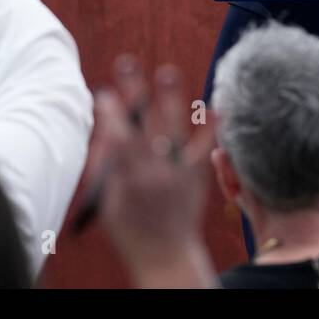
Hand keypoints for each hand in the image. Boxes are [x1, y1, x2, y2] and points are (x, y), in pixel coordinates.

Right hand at [87, 58, 217, 287]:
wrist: (166, 256)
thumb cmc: (130, 228)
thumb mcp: (109, 202)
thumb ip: (107, 165)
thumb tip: (106, 128)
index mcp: (128, 182)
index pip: (117, 141)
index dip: (110, 115)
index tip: (104, 93)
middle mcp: (153, 174)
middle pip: (142, 126)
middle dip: (133, 92)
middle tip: (126, 62)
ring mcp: (177, 174)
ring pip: (173, 130)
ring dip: (169, 99)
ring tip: (166, 71)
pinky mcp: (197, 178)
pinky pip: (204, 149)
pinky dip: (209, 128)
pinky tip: (215, 105)